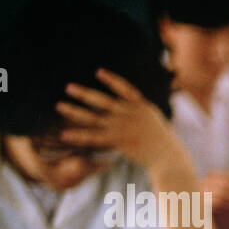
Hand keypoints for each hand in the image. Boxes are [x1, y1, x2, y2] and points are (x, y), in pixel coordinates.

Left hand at [55, 68, 190, 176]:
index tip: (99, 72)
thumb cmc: (164, 142)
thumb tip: (134, 109)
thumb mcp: (155, 122)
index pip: (125, 89)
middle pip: (102, 101)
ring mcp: (122, 127)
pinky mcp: (117, 141)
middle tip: (68, 87)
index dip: (112, 80)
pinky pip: (94, 137)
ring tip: (60, 106)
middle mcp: (129, 114)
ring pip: (93, 118)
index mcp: (141, 107)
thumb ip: (141, 115)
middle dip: (84, 94)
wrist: (168, 156)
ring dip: (75, 111)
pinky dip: (78, 136)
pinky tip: (64, 134)